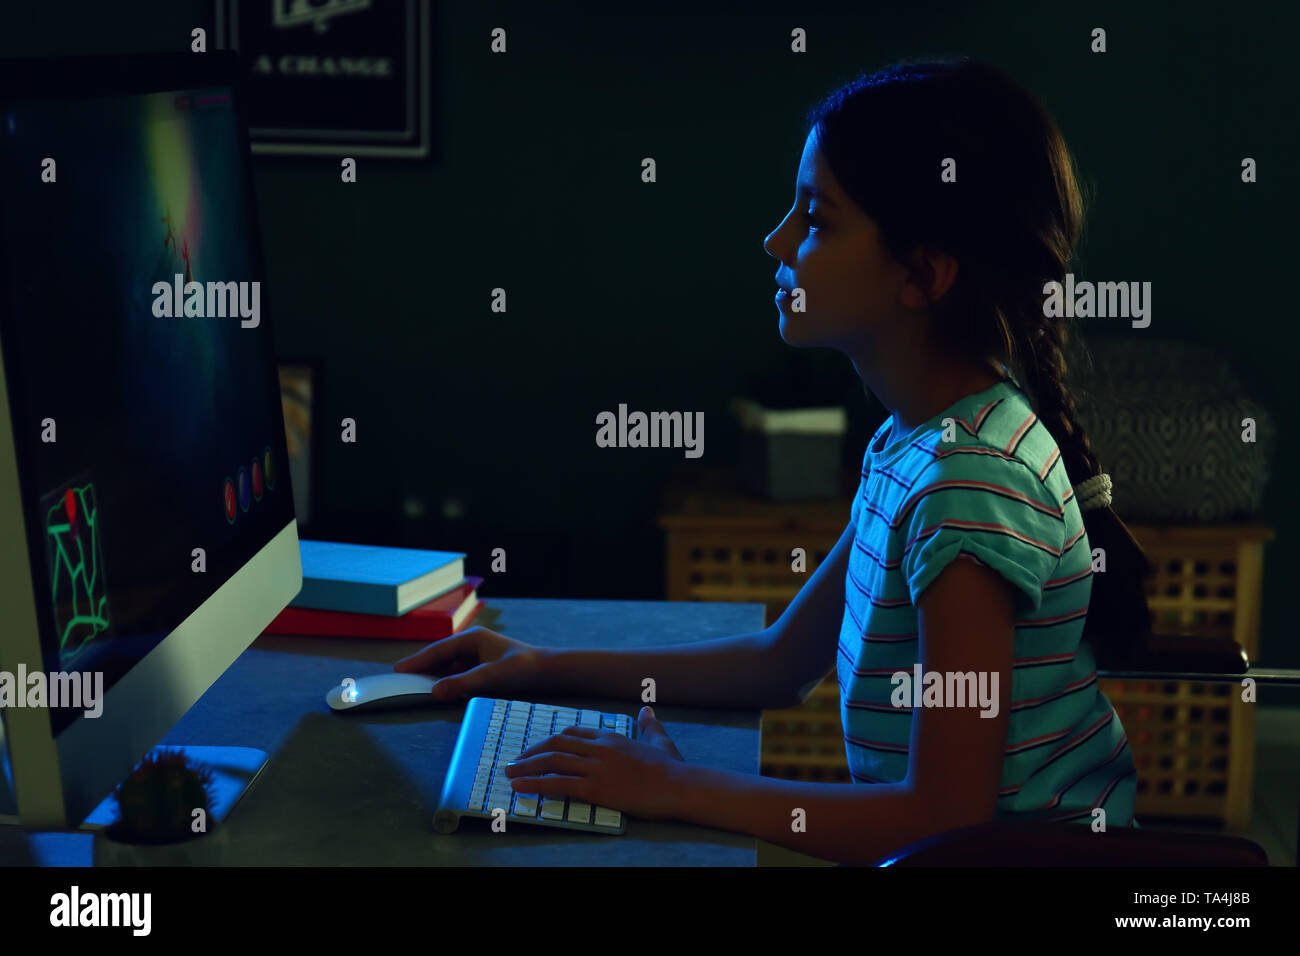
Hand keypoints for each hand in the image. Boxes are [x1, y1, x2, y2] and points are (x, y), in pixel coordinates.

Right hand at [393, 625, 543, 701]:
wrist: (547, 671)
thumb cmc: (523, 669)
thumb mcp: (492, 677)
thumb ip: (464, 684)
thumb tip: (435, 691)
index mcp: (472, 639)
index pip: (438, 650)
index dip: (417, 661)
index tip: (398, 670)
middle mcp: (472, 644)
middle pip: (440, 656)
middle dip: (421, 667)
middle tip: (399, 679)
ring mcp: (477, 655)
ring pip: (448, 665)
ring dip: (433, 675)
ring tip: (414, 685)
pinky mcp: (482, 666)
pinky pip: (458, 672)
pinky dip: (447, 680)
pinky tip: (440, 689)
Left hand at [503, 706, 686, 820]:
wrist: (678, 785)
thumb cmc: (671, 766)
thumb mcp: (659, 739)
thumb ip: (649, 724)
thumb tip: (646, 709)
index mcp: (610, 736)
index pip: (572, 732)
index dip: (549, 740)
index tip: (536, 748)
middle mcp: (599, 748)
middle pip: (555, 744)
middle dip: (531, 752)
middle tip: (514, 762)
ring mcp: (596, 767)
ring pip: (552, 762)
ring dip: (526, 768)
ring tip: (509, 774)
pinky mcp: (596, 788)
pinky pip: (559, 784)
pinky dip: (535, 785)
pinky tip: (521, 789)